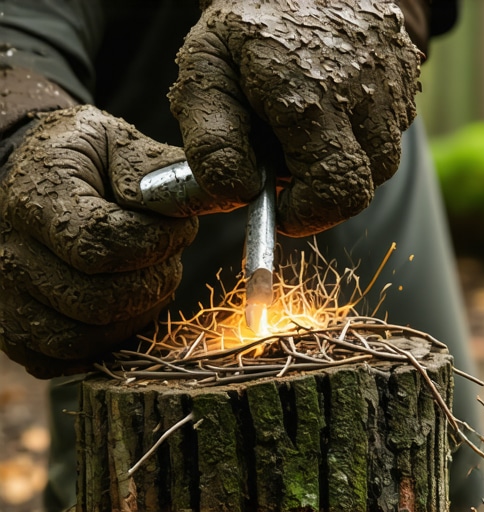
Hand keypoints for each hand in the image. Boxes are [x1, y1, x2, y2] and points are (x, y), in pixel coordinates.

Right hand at [0, 105, 197, 377]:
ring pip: (87, 338)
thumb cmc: (86, 163)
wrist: (32, 181)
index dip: (155, 243)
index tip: (173, 228)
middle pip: (100, 301)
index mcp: (38, 197)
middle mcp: (10, 252)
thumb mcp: (122, 147)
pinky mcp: (16, 331)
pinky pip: (69, 358)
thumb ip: (166, 174)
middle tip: (159, 256)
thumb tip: (226, 194)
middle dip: (152, 281)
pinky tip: (117, 303)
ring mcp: (8, 299)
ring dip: (133, 313)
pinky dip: (106, 339)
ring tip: (138, 276)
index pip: (103, 244)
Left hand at [169, 0, 420, 235]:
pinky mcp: (408, 76)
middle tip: (287, 165)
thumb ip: (212, 143)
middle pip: (363, 185)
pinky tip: (333, 109)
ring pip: (380, 162)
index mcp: (311, 94)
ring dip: (343, 164)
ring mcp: (394, 80)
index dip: (307, 215)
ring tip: (308, 131)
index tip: (281, 210)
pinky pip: (390, 132)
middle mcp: (365, 89)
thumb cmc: (245, 29)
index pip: (337, 189)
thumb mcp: (204, 77)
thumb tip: (242, 193)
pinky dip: (360, 138)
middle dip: (322, 193)